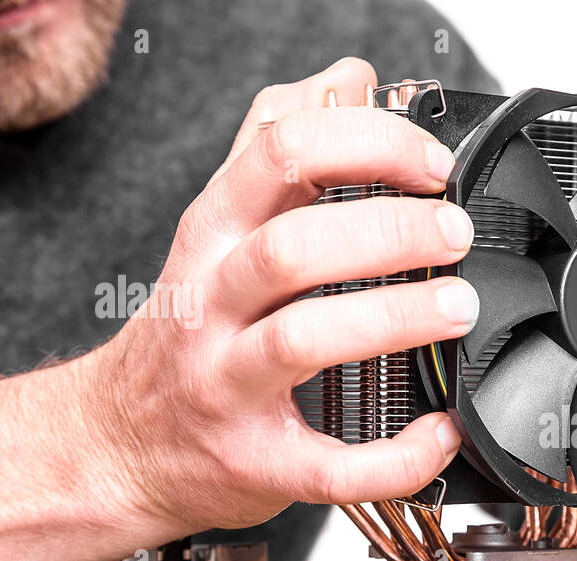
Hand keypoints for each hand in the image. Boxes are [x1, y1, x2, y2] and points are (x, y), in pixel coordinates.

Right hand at [89, 58, 478, 535]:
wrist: (120, 445)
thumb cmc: (186, 334)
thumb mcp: (217, 227)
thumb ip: (275, 147)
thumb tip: (347, 80)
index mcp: (213, 235)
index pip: (283, 155)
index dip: (370, 145)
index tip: (431, 163)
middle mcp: (213, 304)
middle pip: (293, 246)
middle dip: (390, 232)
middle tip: (454, 234)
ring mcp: (228, 385)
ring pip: (303, 340)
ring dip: (395, 318)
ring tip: (456, 309)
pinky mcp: (256, 462)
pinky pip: (330, 464)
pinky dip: (397, 455)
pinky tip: (441, 432)